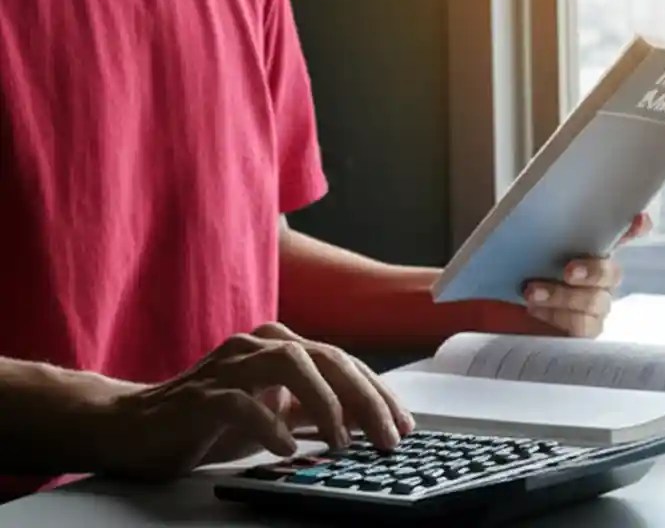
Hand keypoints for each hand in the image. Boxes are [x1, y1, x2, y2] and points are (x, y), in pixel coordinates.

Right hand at [95, 322, 414, 478]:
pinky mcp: (200, 394)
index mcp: (281, 343)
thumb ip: (317, 411)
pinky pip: (240, 402)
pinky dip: (268, 424)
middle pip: (327, 357)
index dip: (377, 393)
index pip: (343, 361)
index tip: (403, 426)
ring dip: (324, 404)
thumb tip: (369, 424)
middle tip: (387, 438)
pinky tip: (285, 448)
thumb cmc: (211, 420)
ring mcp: (229, 364)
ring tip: (341, 442)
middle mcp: (259, 343)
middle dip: (365, 398)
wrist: (135, 427)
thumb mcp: (276, 413)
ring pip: (291, 364)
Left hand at [522, 213, 651, 337]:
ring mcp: (595, 307)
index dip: (634, 229)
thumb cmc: (517, 274)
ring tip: (532, 292)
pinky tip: (535, 309)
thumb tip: (530, 209)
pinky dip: (557, 316)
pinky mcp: (583, 332)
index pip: (622, 236)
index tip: (638, 221)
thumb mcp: (521, 249)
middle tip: (568, 271)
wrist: (497, 315)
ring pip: (596, 302)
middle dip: (593, 271)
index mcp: (589, 250)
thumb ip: (536, 234)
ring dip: (563, 296)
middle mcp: (600, 278)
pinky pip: (582, 326)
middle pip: (612, 273)